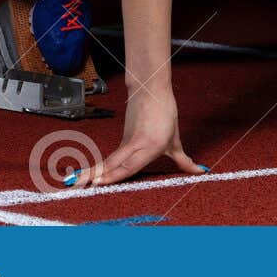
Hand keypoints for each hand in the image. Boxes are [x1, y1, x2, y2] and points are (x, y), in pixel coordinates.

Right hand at [68, 92, 208, 187]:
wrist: (151, 90)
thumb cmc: (165, 114)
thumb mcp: (176, 140)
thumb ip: (184, 160)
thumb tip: (201, 171)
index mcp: (151, 146)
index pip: (130, 164)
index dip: (114, 174)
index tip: (99, 182)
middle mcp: (137, 145)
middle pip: (114, 163)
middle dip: (98, 176)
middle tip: (81, 185)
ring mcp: (127, 142)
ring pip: (109, 160)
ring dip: (92, 171)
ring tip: (75, 182)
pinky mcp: (123, 139)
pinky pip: (112, 156)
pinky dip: (100, 166)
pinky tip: (88, 174)